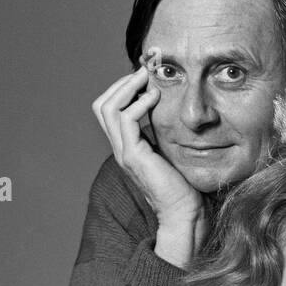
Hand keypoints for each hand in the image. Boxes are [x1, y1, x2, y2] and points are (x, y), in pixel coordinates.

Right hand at [92, 64, 203, 265]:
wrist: (184, 214)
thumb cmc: (184, 185)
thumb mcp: (172, 150)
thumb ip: (165, 131)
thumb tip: (173, 107)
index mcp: (127, 145)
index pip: (111, 107)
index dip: (124, 88)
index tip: (147, 76)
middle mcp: (120, 147)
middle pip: (102, 104)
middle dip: (122, 82)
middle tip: (145, 71)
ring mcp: (124, 152)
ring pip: (108, 107)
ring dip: (128, 87)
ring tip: (149, 79)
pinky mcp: (133, 157)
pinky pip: (125, 119)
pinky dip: (138, 103)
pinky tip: (155, 99)